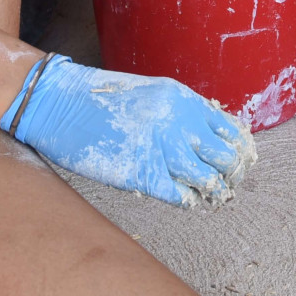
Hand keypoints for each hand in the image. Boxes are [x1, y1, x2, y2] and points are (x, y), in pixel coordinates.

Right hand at [1, 55, 256, 207]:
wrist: (59, 102)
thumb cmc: (100, 100)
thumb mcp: (150, 94)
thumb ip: (179, 113)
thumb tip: (204, 139)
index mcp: (183, 100)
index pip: (229, 129)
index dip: (236, 149)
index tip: (234, 160)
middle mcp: (179, 123)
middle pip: (226, 158)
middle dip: (230, 174)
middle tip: (225, 183)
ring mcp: (162, 149)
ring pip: (209, 180)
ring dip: (212, 191)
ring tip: (208, 195)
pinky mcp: (142, 175)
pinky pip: (181, 196)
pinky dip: (187, 200)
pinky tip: (183, 198)